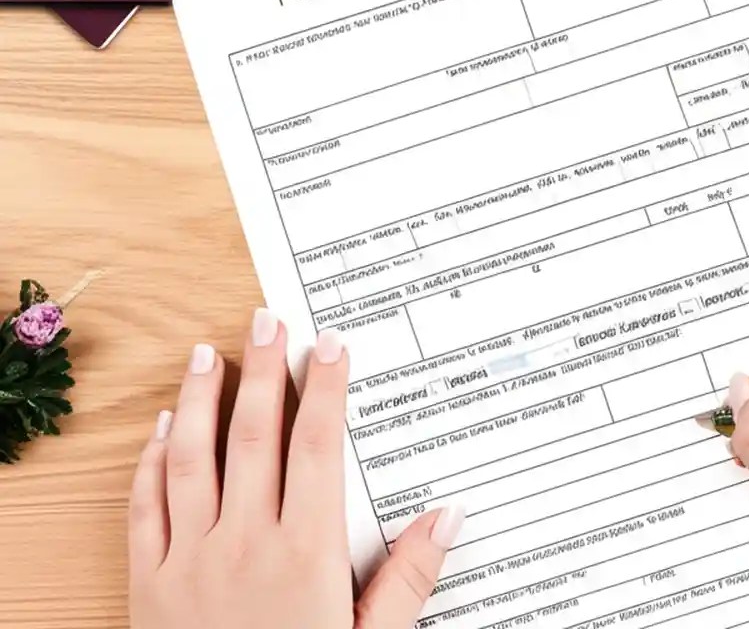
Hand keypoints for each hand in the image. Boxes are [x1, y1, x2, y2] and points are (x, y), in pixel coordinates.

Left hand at [128, 309, 465, 628]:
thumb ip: (408, 580)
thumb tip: (448, 517)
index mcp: (304, 554)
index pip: (317, 448)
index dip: (324, 389)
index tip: (330, 346)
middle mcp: (243, 544)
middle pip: (254, 436)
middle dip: (264, 371)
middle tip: (268, 320)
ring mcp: (188, 561)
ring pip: (191, 459)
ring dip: (199, 400)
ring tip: (209, 354)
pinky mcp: (147, 585)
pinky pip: (143, 508)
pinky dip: (149, 462)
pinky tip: (160, 430)